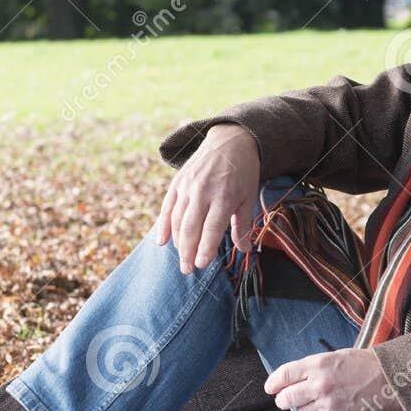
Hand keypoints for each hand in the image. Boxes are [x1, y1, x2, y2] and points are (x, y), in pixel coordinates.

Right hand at [155, 124, 260, 273]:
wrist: (229, 140)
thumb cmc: (243, 171)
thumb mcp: (249, 196)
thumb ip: (242, 224)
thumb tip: (245, 249)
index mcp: (224, 196)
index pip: (212, 228)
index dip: (206, 248)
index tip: (202, 265)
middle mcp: (203, 191)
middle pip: (191, 227)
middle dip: (188, 251)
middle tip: (188, 270)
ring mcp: (188, 186)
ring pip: (177, 220)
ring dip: (177, 243)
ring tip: (181, 260)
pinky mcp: (178, 183)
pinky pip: (167, 207)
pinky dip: (163, 225)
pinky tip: (161, 242)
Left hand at [264, 348, 401, 410]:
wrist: (390, 379)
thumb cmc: (364, 365)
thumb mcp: (335, 357)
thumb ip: (313, 368)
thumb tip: (292, 378)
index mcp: (318, 364)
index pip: (284, 374)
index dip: (273, 382)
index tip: (270, 387)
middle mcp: (319, 383)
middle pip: (285, 398)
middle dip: (283, 399)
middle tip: (285, 398)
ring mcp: (327, 402)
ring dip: (303, 408)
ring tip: (315, 401)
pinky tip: (327, 409)